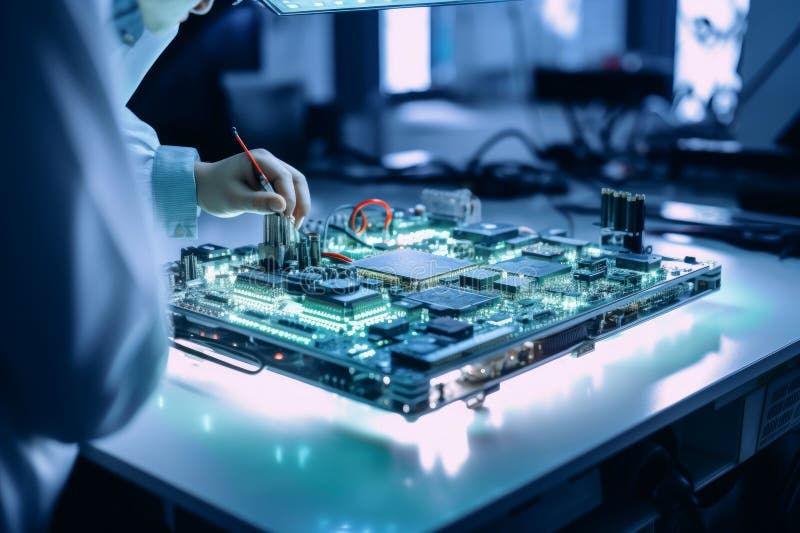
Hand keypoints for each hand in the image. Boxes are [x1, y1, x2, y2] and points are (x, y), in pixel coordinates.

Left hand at [194, 150, 309, 226]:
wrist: (202, 186)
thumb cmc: (214, 190)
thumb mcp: (235, 199)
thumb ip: (258, 202)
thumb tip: (283, 206)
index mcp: (260, 160)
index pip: (284, 178)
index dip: (290, 199)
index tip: (286, 218)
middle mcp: (269, 161)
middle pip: (296, 180)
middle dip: (300, 202)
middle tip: (296, 224)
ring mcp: (271, 170)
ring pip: (295, 186)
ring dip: (298, 204)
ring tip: (294, 224)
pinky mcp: (271, 180)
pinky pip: (287, 191)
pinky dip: (290, 205)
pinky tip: (286, 219)